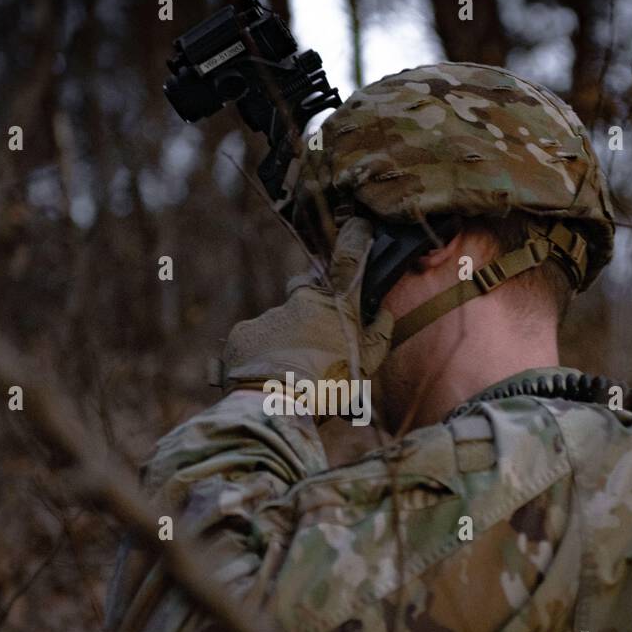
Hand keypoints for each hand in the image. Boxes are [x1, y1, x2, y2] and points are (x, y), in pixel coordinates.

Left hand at [221, 217, 393, 388]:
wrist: (277, 405)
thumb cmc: (329, 387)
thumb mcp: (367, 366)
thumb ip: (379, 336)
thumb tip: (386, 316)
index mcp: (336, 306)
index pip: (350, 261)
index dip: (356, 240)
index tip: (360, 226)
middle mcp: (302, 301)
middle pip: (304, 289)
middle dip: (308, 305)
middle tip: (313, 338)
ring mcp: (270, 315)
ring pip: (279, 320)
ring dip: (284, 340)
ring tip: (287, 374)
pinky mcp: (245, 332)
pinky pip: (255, 339)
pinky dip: (260, 354)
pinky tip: (265, 377)